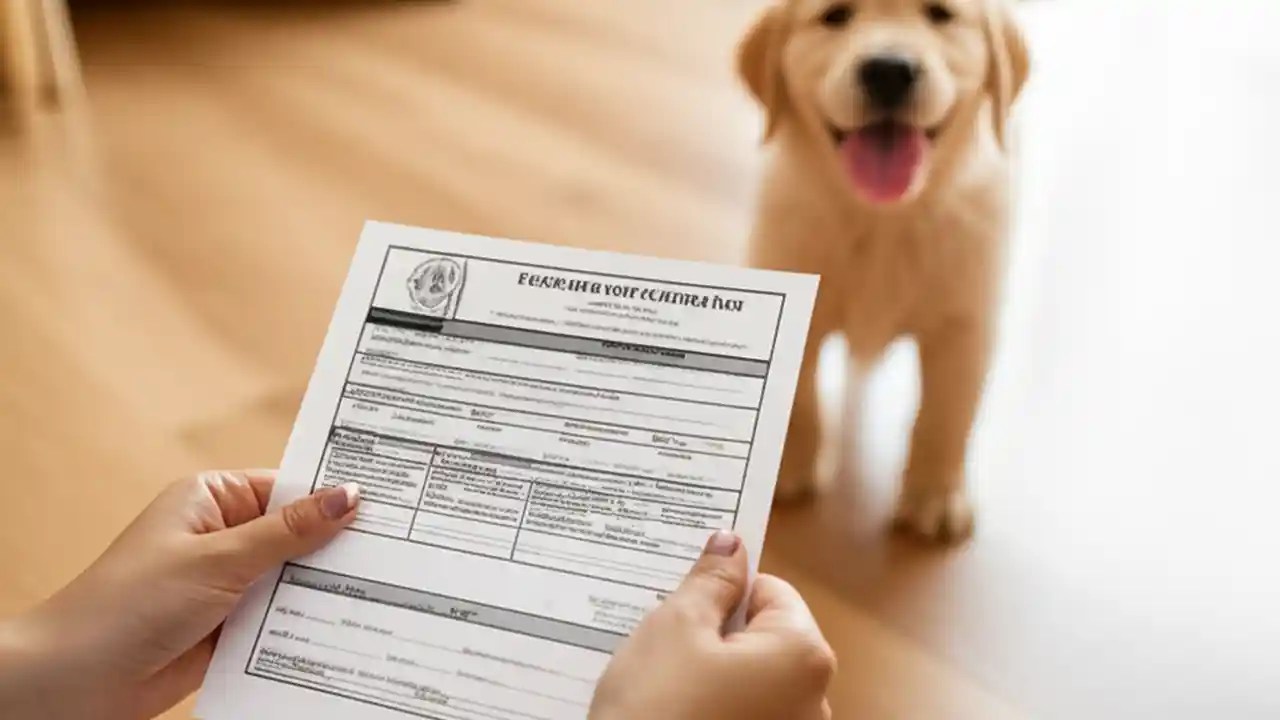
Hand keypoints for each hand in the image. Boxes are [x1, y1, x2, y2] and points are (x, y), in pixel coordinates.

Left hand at [0, 470, 358, 719]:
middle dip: (335, 546)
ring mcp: (227, 582)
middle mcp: (221, 534)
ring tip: (384, 589)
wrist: (79, 680)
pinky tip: (344, 624)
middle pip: (297, 533)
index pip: (288, 487)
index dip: (333, 495)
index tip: (386, 504)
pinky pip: (280, 616)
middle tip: (397, 551)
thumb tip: (347, 494)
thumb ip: (289, 531)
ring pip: (293, 578)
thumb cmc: (130, 603)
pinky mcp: (230, 624)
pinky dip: (305, 622)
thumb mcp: (219, 559)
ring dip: (321, 588)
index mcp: (212, 498)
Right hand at [589, 531, 835, 719]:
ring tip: (664, 687)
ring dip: (711, 676)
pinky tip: (674, 715)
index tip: (685, 599)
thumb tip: (731, 545)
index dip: (725, 589)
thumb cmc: (656, 711)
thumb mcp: (676, 627)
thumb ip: (711, 580)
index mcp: (803, 655)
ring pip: (751, 683)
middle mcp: (814, 703)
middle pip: (765, 640)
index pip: (771, 592)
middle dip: (717, 635)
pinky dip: (713, 710)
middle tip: (666, 645)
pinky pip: (744, 717)